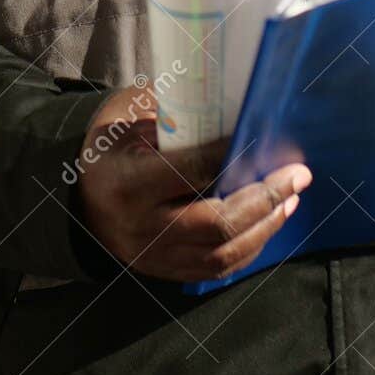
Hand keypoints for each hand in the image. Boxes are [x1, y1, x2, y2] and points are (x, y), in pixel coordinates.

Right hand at [77, 82, 311, 282]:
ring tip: (290, 198)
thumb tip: (230, 102)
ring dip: (265, 226)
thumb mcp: (126, 118)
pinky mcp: (165, 273)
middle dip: (264, 199)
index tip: (262, 136)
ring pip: (222, 254)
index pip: (191, 172)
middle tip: (297, 176)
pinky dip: (249, 248)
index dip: (232, 155)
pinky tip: (269, 224)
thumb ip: (171, 113)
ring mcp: (153, 257)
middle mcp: (142, 228)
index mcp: (129, 183)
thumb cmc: (110, 147)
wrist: (76, 200)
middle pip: (216, 224)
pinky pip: (216, 269)